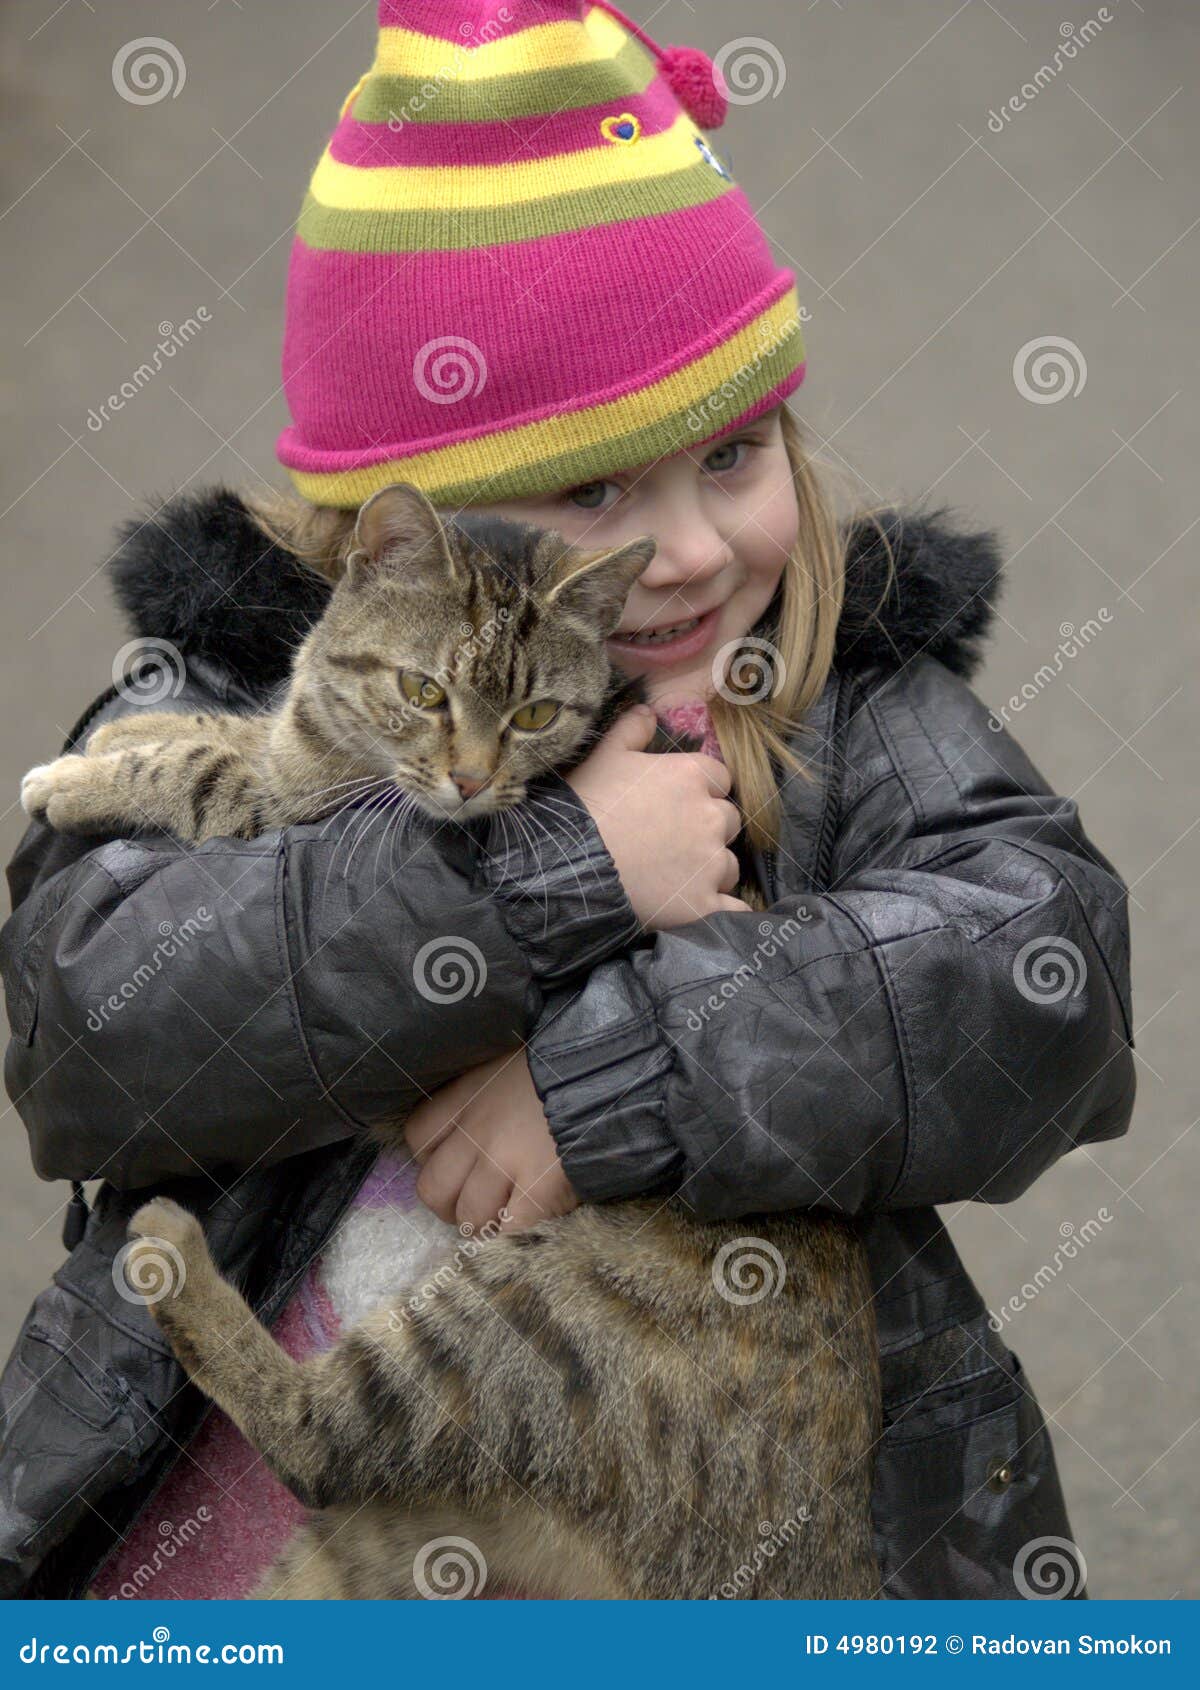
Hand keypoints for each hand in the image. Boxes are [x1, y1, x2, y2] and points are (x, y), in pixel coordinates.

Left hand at [404, 1050, 577, 1232]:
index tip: (454, 1165)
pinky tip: (528, 1221)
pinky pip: (508, 1230)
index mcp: (470, 1093)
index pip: (418, 1137)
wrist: (618, 1071)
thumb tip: (469, 1136)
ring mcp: (505, 1162)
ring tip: (505, 1217)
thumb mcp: (513, 1064)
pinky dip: (513, 1234)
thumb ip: (486, 1096)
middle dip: (449, 1205)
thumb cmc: (568, 1066)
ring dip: (483, 1224)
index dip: (431, 1159)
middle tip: (473, 1205)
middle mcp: (478, 1129)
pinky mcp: (538, 1191)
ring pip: (469, 1216)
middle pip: (432, 1188)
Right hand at [565, 706, 748, 929]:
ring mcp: (711, 863)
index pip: (719, 778)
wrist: (568, 866)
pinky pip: (733, 908)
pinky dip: (724, 908)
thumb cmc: (585, 806)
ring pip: (730, 865)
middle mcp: (711, 816)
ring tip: (677, 879)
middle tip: (676, 842)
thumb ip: (631, 729)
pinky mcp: (705, 903)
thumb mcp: (603, 757)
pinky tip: (708, 909)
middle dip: (710, 830)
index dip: (701, 791)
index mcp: (692, 776)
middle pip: (729, 821)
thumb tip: (649, 711)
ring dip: (712, 870)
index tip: (679, 804)